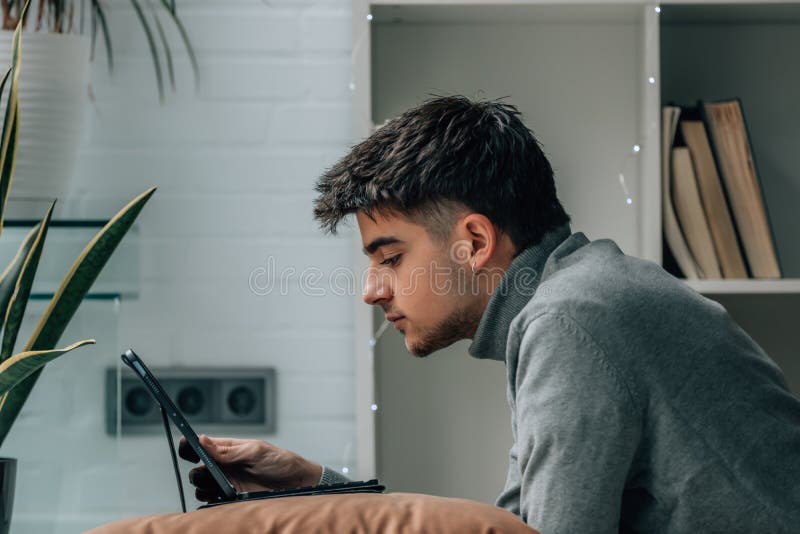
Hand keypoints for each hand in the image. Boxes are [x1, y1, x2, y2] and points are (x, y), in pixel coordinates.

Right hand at [178, 435, 322, 501]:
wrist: (298, 483)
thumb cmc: (281, 462)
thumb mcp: (256, 451)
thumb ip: (228, 451)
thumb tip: (203, 440)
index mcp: (229, 448)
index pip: (202, 445)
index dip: (190, 446)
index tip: (187, 450)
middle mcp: (225, 465)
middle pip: (198, 468)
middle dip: (197, 472)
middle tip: (207, 474)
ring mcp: (228, 481)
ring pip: (203, 485)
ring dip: (203, 487)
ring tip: (216, 488)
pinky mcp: (233, 497)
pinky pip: (213, 500)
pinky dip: (210, 500)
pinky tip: (218, 497)